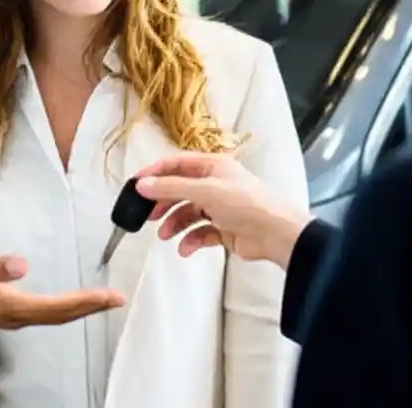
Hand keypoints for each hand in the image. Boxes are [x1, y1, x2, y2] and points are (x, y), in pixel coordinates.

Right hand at [0, 253, 124, 328]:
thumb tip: (21, 264)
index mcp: (10, 307)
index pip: (57, 307)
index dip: (86, 303)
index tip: (109, 297)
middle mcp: (15, 316)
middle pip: (61, 315)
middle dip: (91, 307)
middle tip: (117, 299)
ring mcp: (12, 316)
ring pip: (55, 316)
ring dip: (80, 309)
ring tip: (102, 300)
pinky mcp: (8, 311)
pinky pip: (45, 312)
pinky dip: (65, 307)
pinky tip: (72, 302)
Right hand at [135, 152, 312, 268]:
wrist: (275, 233)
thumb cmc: (247, 205)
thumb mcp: (205, 191)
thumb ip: (171, 188)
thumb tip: (143, 184)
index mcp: (213, 166)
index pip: (176, 164)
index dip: (155, 173)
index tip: (136, 185)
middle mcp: (215, 184)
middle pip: (180, 190)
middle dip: (163, 203)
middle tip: (146, 215)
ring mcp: (220, 207)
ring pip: (188, 213)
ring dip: (174, 224)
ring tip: (165, 235)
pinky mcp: (224, 228)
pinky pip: (200, 232)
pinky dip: (190, 240)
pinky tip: (185, 248)